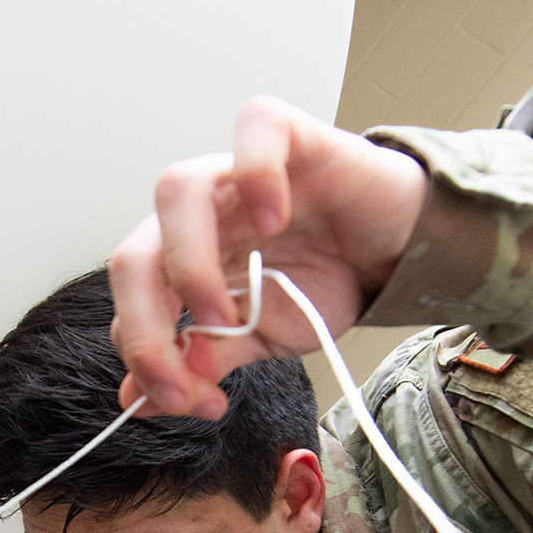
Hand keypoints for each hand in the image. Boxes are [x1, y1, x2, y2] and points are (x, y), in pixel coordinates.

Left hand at [106, 95, 429, 418]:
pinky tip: (276, 219)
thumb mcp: (263, 337)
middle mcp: (199, 214)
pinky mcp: (292, 138)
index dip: (146, 358)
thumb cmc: (329, 279)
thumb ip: (205, 360)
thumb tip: (139, 402)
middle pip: (134, 254)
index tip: (187, 404)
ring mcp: (239, 173)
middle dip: (146, 329)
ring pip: (176, 191)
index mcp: (182, 257)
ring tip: (227, 314)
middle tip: (190, 379)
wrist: (398, 252)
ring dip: (188, 265)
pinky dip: (256, 172)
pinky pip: (256, 128)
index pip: (134, 301)